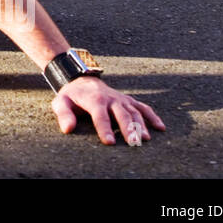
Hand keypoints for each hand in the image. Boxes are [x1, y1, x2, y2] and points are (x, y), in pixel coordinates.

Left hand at [51, 76, 165, 144]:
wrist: (82, 80)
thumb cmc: (71, 96)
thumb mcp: (61, 102)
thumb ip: (64, 114)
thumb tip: (68, 129)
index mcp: (94, 100)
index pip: (100, 116)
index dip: (105, 129)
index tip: (109, 142)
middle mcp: (111, 98)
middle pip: (121, 114)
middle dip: (128, 128)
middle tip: (133, 143)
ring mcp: (121, 99)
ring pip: (134, 111)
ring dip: (141, 124)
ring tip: (145, 139)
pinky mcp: (128, 100)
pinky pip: (143, 107)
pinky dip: (153, 116)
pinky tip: (161, 127)